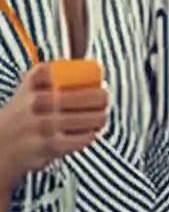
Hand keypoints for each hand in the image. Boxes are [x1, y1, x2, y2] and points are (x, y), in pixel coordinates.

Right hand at [0, 63, 109, 184]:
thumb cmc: (21, 116)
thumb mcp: (28, 90)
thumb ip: (49, 74)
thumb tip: (86, 66)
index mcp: (33, 84)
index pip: (62, 71)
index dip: (86, 74)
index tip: (97, 81)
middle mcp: (36, 102)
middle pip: (81, 96)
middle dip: (100, 98)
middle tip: (104, 99)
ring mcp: (42, 125)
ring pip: (85, 118)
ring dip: (99, 118)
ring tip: (101, 117)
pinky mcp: (47, 146)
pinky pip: (80, 139)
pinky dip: (89, 135)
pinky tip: (90, 133)